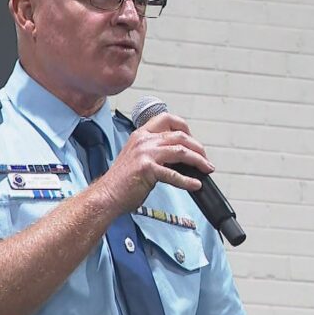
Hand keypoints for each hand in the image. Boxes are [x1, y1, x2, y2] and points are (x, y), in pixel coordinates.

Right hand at [93, 113, 214, 213]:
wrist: (107, 195)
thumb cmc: (121, 181)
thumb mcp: (137, 157)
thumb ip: (155, 152)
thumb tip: (178, 157)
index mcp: (140, 135)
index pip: (167, 119)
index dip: (184, 127)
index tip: (192, 139)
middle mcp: (143, 140)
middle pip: (179, 136)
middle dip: (197, 147)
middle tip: (205, 158)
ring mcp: (145, 153)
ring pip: (181, 151)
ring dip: (198, 160)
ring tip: (206, 168)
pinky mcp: (147, 169)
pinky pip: (174, 174)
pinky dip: (188, 181)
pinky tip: (195, 184)